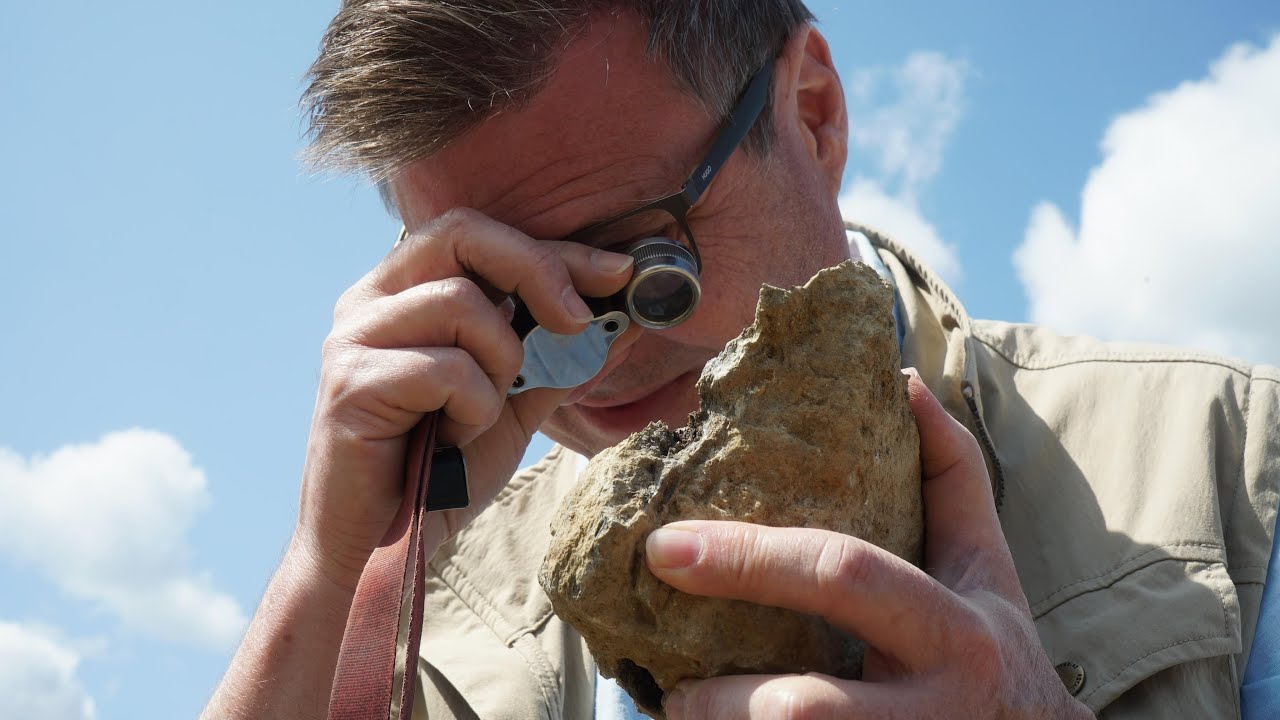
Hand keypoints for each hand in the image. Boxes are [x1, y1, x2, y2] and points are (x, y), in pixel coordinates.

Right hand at [296, 208, 634, 590]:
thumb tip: (626, 316)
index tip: (621, 271)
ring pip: (462, 303)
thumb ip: (560, 358)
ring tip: (477, 415)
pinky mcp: (350, 382)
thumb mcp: (516, 404)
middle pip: (463, 234)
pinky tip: (449, 440)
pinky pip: (446, 369)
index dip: (556, 249)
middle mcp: (371, 300)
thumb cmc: (443, 472)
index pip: (481, 236)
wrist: (385, 549)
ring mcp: (354, 337)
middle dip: (537, 270)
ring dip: (499, 366)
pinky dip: (472, 409)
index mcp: (405, 292)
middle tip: (576, 319)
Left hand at [644, 371, 1091, 718]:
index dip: (748, 558)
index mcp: (952, 626)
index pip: (841, 575)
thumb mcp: (986, 562)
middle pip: (804, 709)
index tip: (665, 546)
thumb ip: (948, 472)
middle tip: (666, 689)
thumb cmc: (996, 644)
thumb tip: (901, 380)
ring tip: (688, 717)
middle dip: (722, 700)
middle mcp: (932, 704)